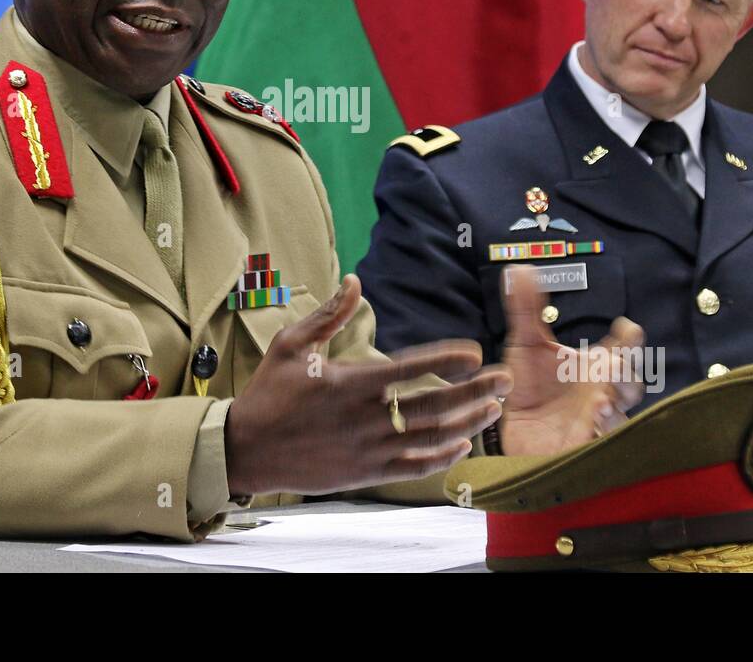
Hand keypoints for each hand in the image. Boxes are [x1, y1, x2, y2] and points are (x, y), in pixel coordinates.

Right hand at [224, 275, 512, 495]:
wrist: (248, 449)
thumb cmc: (270, 392)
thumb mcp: (292, 345)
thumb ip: (328, 314)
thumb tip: (355, 280)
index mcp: (352, 383)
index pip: (411, 368)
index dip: (447, 360)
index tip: (475, 351)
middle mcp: (366, 418)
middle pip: (433, 405)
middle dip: (475, 392)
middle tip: (505, 380)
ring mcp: (368, 449)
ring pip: (430, 438)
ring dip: (467, 423)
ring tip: (493, 409)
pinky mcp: (365, 473)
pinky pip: (413, 468)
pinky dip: (441, 458)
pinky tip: (462, 446)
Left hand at [498, 265, 644, 455]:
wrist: (515, 430)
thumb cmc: (531, 387)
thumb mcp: (526, 345)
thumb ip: (526, 309)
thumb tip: (518, 269)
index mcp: (596, 365)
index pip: (622, 348)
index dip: (628, 338)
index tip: (627, 327)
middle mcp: (603, 391)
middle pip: (630, 382)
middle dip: (627, 373)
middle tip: (615, 363)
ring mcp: (598, 420)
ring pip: (620, 414)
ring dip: (614, 406)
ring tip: (600, 400)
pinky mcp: (586, 445)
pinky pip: (603, 441)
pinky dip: (601, 432)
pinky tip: (593, 421)